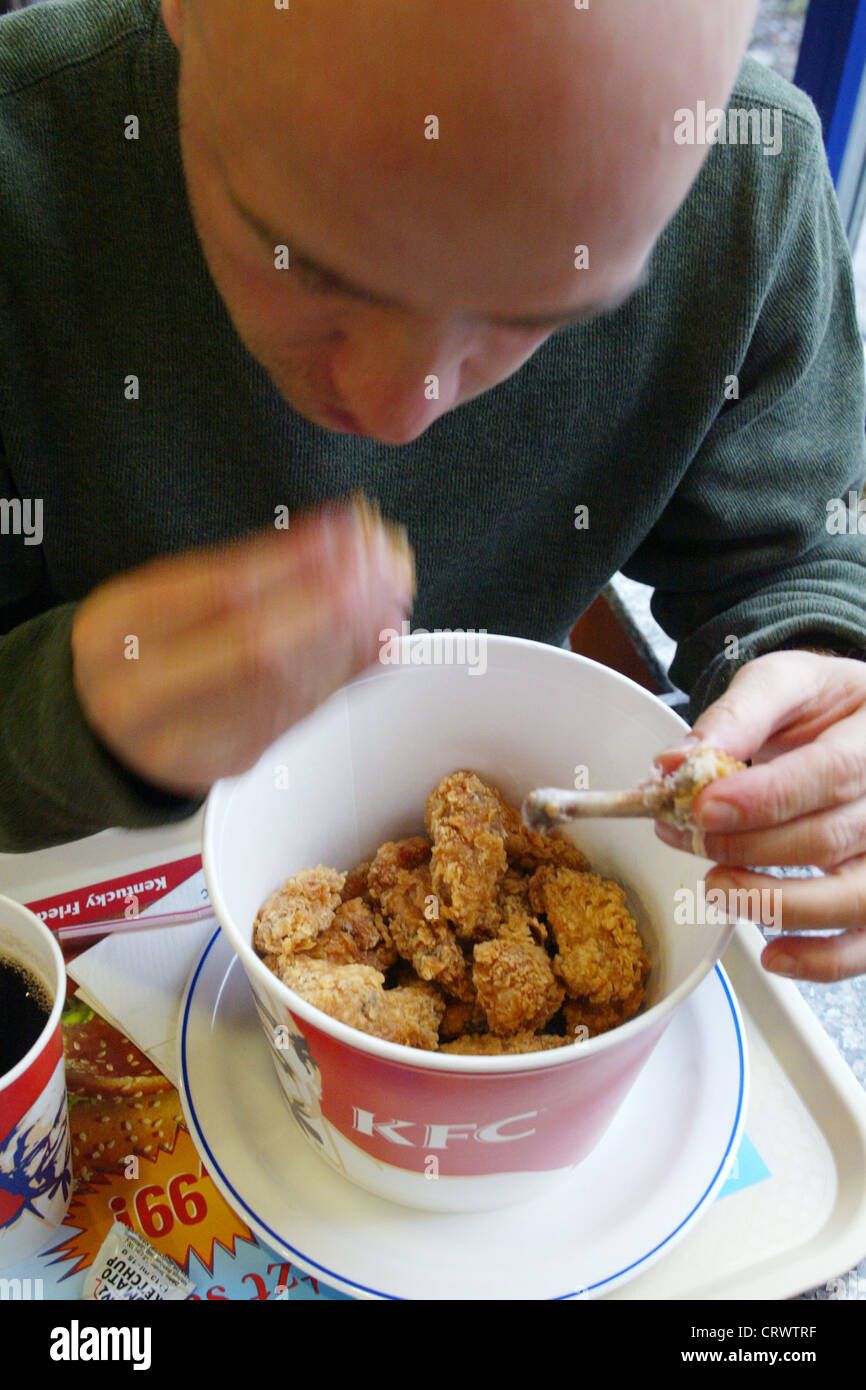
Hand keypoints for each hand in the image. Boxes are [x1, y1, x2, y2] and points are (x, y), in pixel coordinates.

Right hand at [71, 500, 413, 795]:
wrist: (104, 729)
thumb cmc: (137, 647)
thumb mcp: (154, 594)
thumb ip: (237, 570)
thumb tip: (329, 538)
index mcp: (115, 632)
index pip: (214, 591)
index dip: (288, 558)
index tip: (339, 528)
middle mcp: (143, 692)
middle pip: (255, 646)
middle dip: (330, 601)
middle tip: (377, 566)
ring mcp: (189, 737)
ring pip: (285, 686)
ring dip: (350, 635)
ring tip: (390, 594)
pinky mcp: (232, 760)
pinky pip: (297, 713)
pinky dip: (345, 670)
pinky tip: (377, 640)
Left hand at [654, 650, 865, 981]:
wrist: (857, 724)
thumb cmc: (823, 706)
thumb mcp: (782, 685)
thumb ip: (735, 718)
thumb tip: (675, 763)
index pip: (831, 773)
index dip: (765, 799)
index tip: (703, 808)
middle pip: (834, 838)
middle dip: (753, 847)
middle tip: (693, 838)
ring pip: (855, 898)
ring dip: (779, 904)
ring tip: (718, 888)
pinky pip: (865, 940)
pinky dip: (821, 959)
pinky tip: (774, 955)